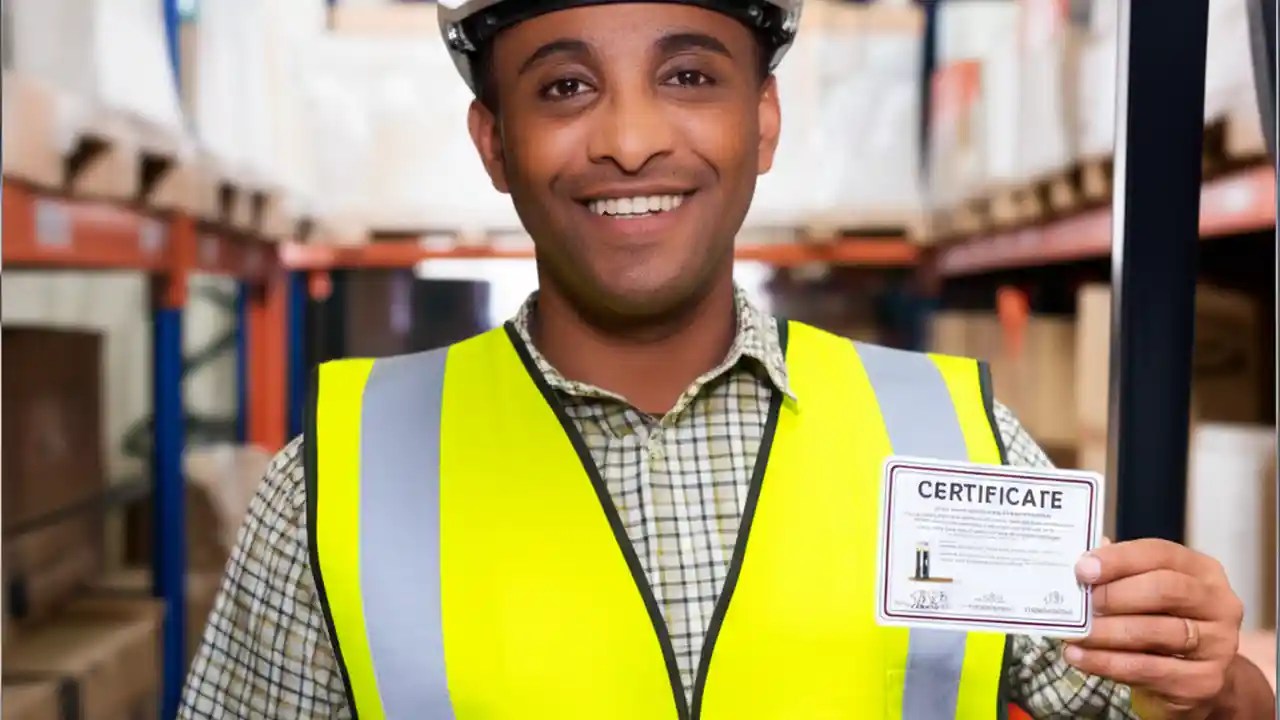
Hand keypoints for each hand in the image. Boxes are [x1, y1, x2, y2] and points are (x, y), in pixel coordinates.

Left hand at [1066, 538, 1243, 718]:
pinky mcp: (1204, 681)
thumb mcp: (1147, 593)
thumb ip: (1119, 575)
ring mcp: (1218, 645)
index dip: (1119, 559)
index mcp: (1204, 571)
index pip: (1160, 554)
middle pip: (1164, 590)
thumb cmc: (1162, 623)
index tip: (1083, 569)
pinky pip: (1147, 669)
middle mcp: (1219, 605)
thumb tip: (1083, 564)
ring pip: (1155, 632)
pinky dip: (1106, 663)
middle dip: (1115, 595)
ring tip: (1073, 634)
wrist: (1194, 680)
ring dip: (1106, 633)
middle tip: (1080, 604)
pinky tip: (1079, 657)